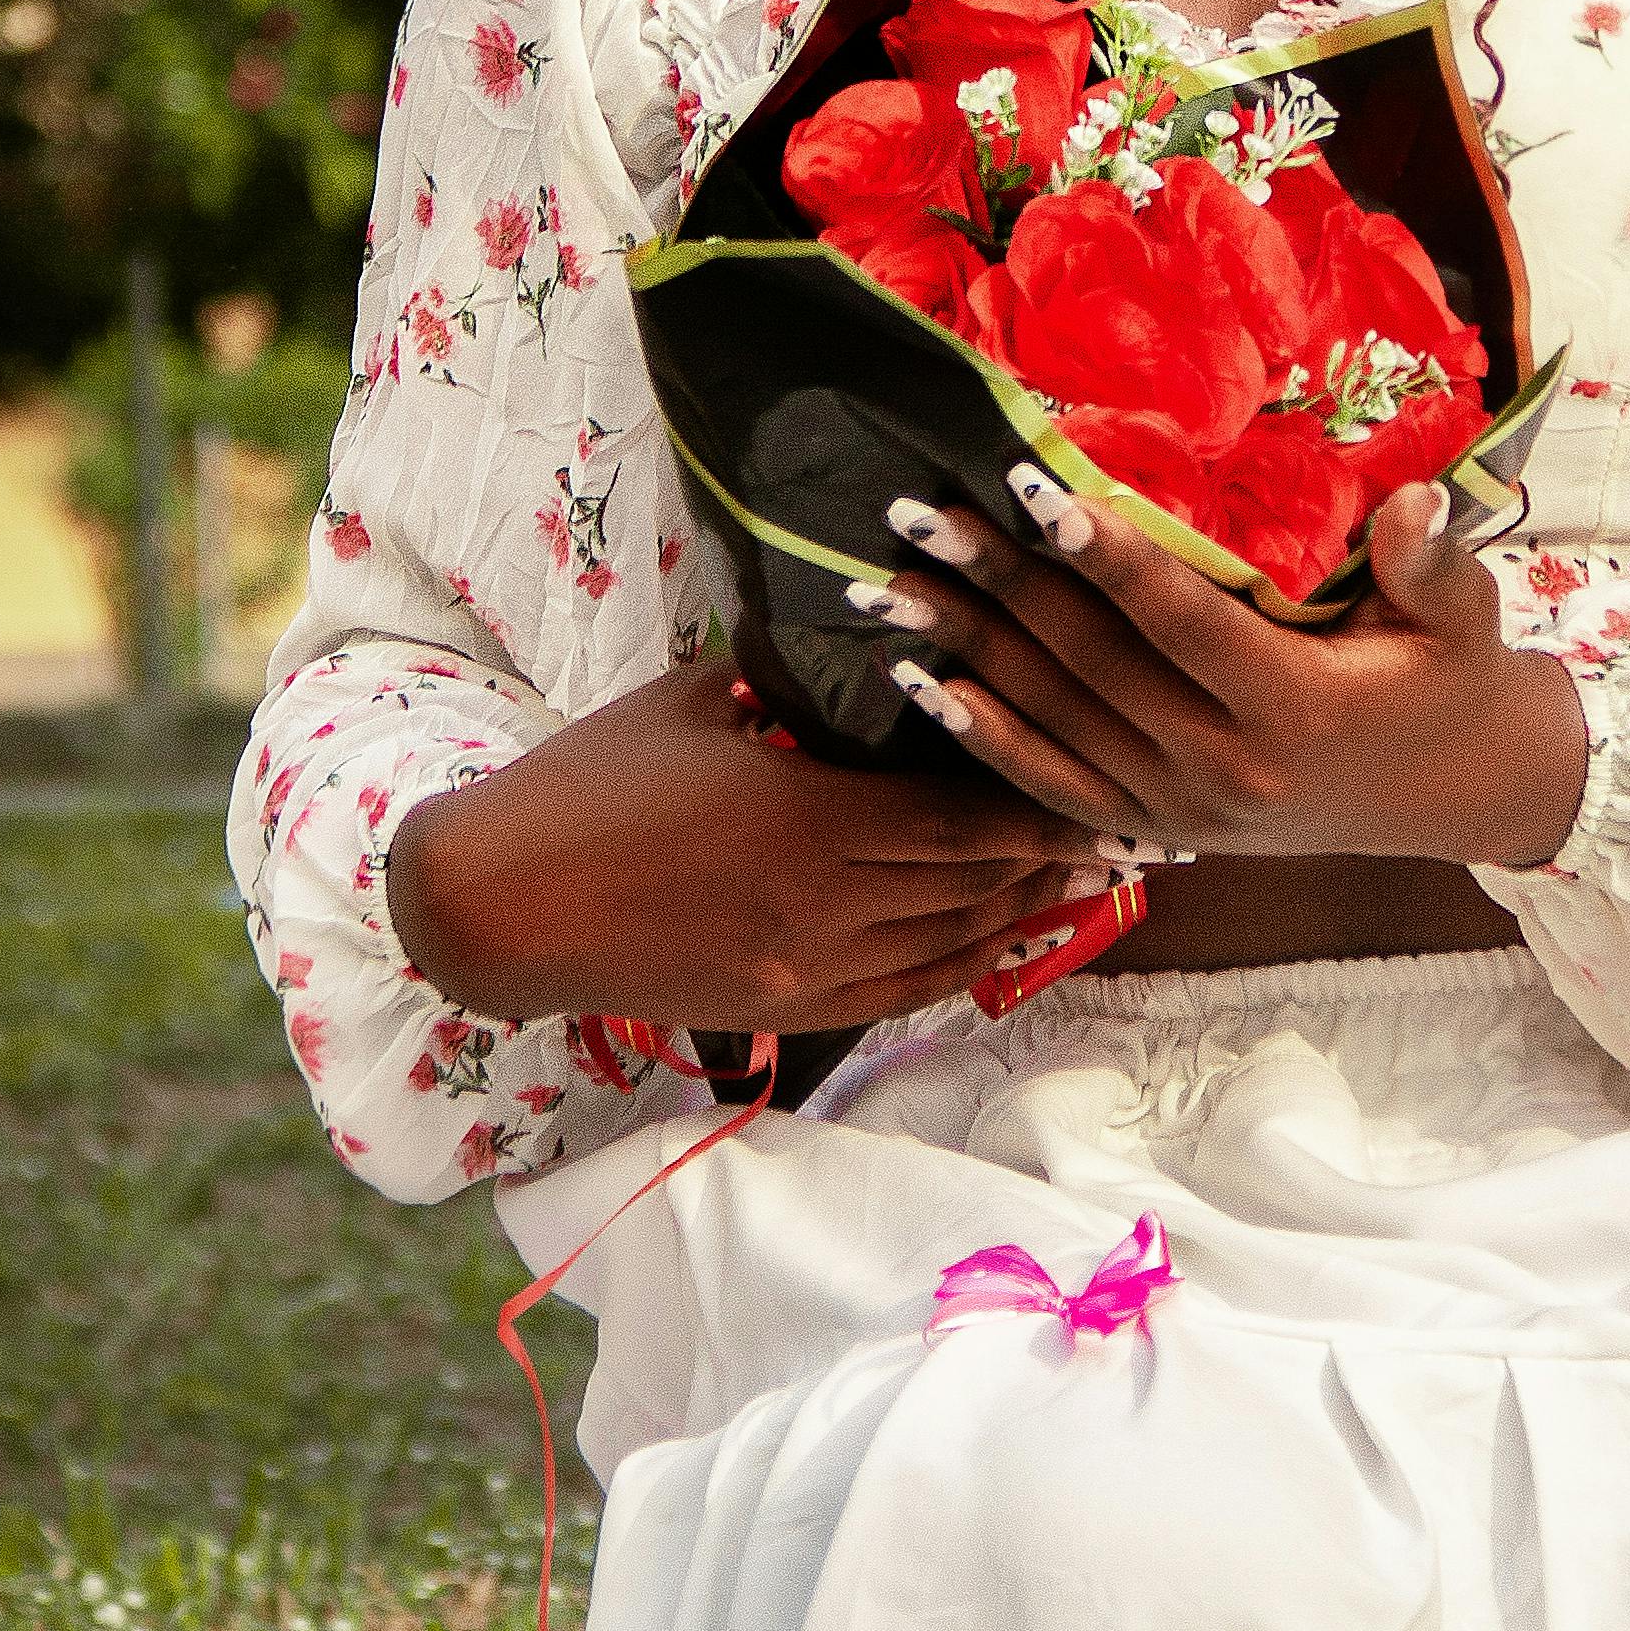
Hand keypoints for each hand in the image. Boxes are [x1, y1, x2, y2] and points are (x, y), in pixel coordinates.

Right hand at [386, 655, 1127, 1035]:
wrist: (506, 901)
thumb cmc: (593, 781)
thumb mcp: (696, 701)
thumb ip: (789, 677)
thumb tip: (862, 624)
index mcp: (806, 815)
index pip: (960, 814)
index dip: (1037, 798)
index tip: (1095, 767)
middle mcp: (823, 901)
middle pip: (974, 881)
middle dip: (1053, 852)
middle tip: (1123, 819)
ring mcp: (807, 966)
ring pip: (950, 940)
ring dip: (1026, 909)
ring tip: (1091, 875)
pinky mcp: (784, 1006)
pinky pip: (905, 990)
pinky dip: (968, 963)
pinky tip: (1007, 940)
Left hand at [869, 474, 1591, 871]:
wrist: (1453, 793)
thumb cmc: (1449, 680)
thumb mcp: (1464, 618)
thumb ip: (1432, 560)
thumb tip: (1415, 500)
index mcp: (1294, 709)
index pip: (1180, 622)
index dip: (1107, 556)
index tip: (1036, 490)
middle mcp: (1224, 770)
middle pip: (1092, 666)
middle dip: (1000, 583)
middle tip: (923, 511)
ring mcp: (1178, 808)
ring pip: (1053, 721)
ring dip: (966, 648)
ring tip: (891, 579)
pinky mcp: (1155, 828)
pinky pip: (1050, 787)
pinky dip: (981, 737)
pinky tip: (920, 681)